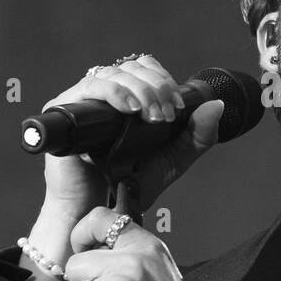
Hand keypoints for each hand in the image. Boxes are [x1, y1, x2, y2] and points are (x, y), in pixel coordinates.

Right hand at [41, 54, 223, 220]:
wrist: (94, 212)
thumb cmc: (127, 185)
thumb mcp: (173, 158)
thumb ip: (197, 135)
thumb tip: (217, 104)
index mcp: (126, 96)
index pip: (144, 68)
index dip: (163, 79)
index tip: (177, 107)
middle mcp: (103, 93)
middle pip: (131, 67)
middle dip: (156, 87)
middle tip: (166, 115)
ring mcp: (82, 99)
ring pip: (114, 73)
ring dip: (141, 90)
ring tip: (153, 116)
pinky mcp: (64, 108)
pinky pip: (91, 87)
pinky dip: (116, 93)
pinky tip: (131, 109)